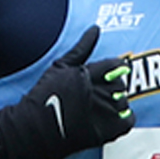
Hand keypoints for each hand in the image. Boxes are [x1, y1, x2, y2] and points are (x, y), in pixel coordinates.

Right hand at [0, 26, 133, 158]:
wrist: (32, 129)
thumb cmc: (42, 97)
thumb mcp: (59, 67)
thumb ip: (81, 48)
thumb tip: (96, 28)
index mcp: (88, 74)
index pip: (116, 66)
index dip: (113, 71)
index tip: (107, 77)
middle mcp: (98, 91)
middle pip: (121, 84)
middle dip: (111, 87)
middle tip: (95, 95)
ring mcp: (103, 111)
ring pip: (123, 101)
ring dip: (114, 103)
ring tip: (96, 108)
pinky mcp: (106, 129)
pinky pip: (127, 120)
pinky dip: (122, 119)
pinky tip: (108, 118)